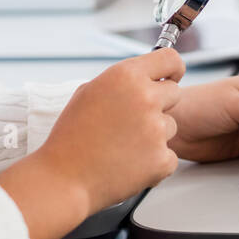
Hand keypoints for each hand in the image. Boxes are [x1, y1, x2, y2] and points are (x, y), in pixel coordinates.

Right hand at [32, 49, 184, 214]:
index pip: (170, 59)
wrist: (63, 179)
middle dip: (160, 106)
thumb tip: (146, 79)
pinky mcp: (162, 158)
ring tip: (122, 146)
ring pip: (171, 126)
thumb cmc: (71, 138)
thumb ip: (123, 83)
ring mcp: (156, 129)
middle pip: (175, 93)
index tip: (171, 78)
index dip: (173, 70)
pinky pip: (169, 155)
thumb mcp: (89, 93)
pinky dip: (154, 163)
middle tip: (134, 122)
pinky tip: (128, 164)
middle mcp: (145, 98)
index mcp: (126, 76)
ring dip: (154, 135)